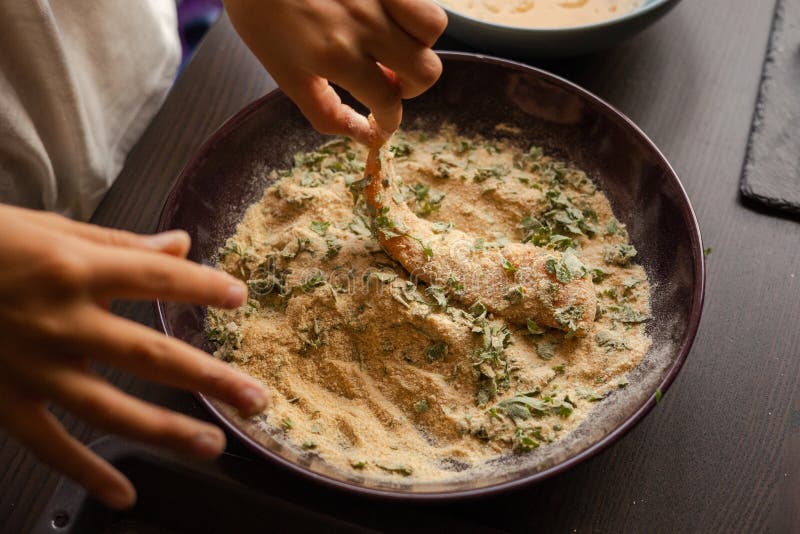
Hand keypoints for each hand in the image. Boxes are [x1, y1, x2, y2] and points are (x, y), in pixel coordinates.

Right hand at [0, 205, 269, 508]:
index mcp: (74, 268)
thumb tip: (180, 245)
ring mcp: (32, 366)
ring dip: (167, 430)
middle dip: (209, 378)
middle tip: (256, 399)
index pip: (156, 278)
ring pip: (110, 407)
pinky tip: (124, 493)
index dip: (201, 286)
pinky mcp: (3, 400)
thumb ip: (119, 242)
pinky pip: (50, 445)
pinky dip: (87, 472)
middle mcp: (60, 320)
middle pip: (151, 353)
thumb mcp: (49, 229)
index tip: (239, 296)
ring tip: (213, 445)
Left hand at [226, 0, 447, 143]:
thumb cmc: (258, 11)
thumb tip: (363, 137)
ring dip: (419, 44)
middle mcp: (363, 24)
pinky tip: (386, 15)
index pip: (388, 100)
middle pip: (425, 70)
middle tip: (389, 83)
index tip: (385, 122)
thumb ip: (324, 110)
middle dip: (411, 87)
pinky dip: (411, 12)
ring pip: (433, 28)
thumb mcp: (283, 72)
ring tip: (394, 45)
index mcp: (335, 55)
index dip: (391, 120)